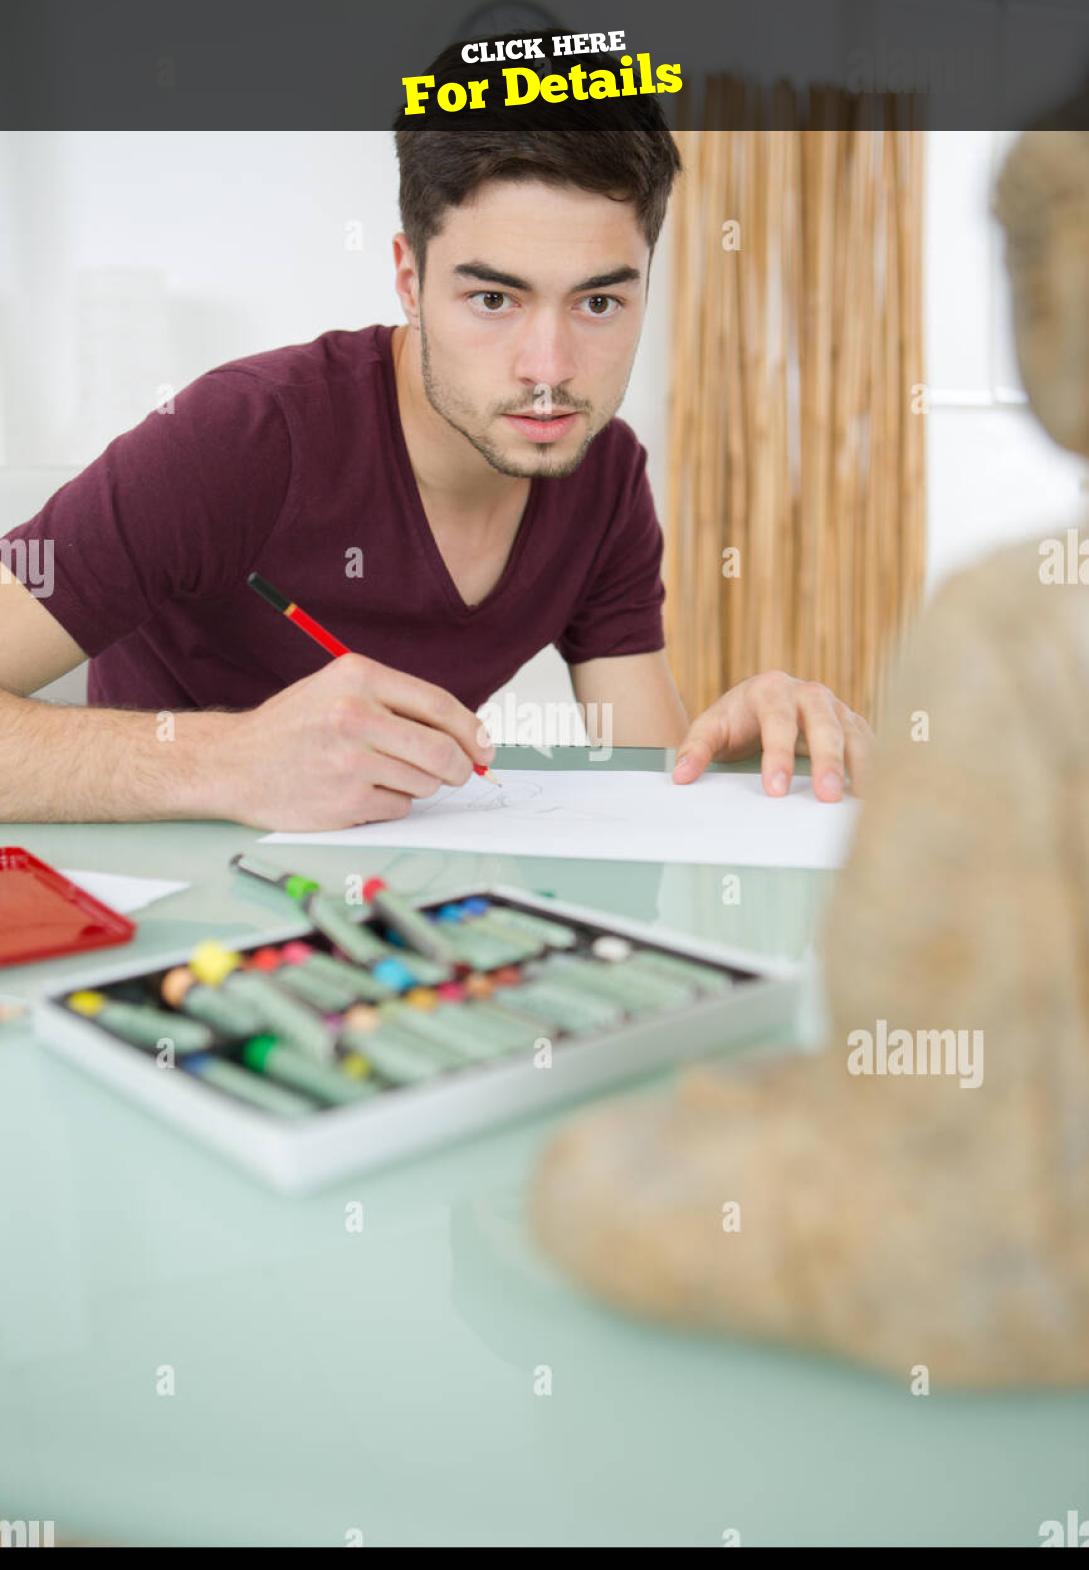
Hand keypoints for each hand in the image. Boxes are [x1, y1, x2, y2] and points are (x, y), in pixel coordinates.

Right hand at [215, 653, 494, 829]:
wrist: (234, 763)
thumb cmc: (292, 727)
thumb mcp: (339, 690)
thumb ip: (397, 703)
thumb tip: (465, 736)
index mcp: (359, 677)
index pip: (440, 706)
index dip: (472, 732)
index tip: (484, 749)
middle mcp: (355, 714)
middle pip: (442, 751)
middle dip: (458, 768)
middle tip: (455, 773)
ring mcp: (351, 760)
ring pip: (425, 783)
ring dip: (415, 785)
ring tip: (377, 774)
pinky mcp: (347, 800)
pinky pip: (400, 807)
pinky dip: (391, 804)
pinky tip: (359, 792)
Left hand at [671, 671, 872, 801]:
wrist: (759, 705)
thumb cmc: (736, 719)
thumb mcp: (710, 729)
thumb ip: (695, 749)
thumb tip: (681, 777)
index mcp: (771, 691)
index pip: (778, 721)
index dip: (779, 754)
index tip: (775, 789)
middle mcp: (809, 694)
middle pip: (824, 723)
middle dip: (827, 759)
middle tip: (827, 795)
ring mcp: (835, 708)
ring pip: (853, 732)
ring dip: (858, 764)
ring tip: (858, 800)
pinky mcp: (852, 725)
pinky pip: (869, 743)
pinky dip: (874, 765)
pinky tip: (875, 793)